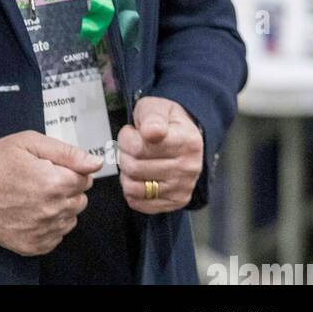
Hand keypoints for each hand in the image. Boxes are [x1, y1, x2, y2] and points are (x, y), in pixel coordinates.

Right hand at [0, 131, 102, 255]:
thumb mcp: (29, 142)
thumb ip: (66, 152)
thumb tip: (95, 163)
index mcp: (55, 183)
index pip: (86, 179)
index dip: (70, 169)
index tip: (51, 166)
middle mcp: (52, 211)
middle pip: (80, 200)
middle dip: (67, 188)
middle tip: (41, 179)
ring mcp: (43, 232)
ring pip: (70, 220)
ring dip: (59, 208)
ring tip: (34, 195)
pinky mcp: (32, 247)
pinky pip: (56, 237)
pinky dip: (49, 226)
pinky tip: (30, 212)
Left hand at [117, 95, 202, 212]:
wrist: (185, 137)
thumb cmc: (166, 122)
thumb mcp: (157, 108)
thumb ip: (152, 116)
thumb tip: (152, 132)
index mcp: (186, 141)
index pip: (139, 147)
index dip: (127, 137)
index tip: (132, 131)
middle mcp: (189, 167)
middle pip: (134, 168)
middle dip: (124, 154)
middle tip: (130, 147)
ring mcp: (183, 187)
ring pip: (135, 188)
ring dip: (126, 174)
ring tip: (134, 161)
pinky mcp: (176, 202)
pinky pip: (140, 203)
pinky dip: (132, 191)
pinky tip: (138, 177)